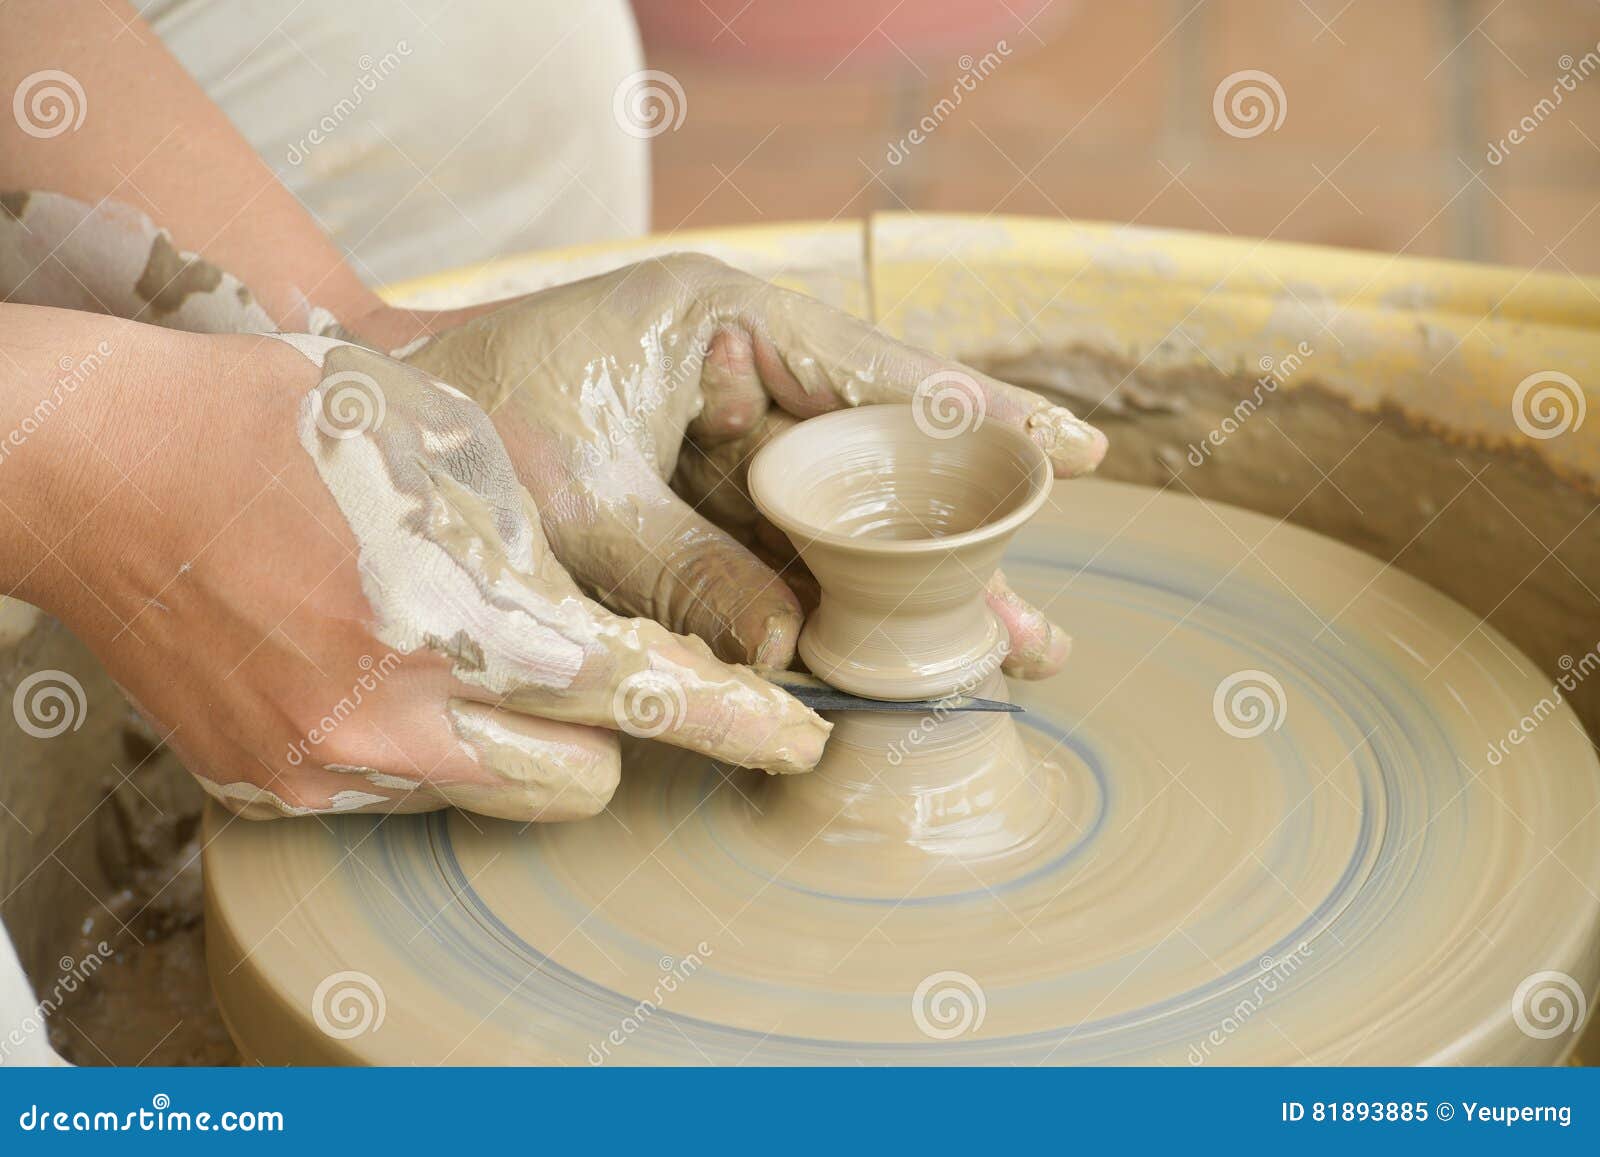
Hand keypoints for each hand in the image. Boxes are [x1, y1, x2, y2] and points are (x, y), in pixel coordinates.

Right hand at [2, 314, 826, 821]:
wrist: (118, 464)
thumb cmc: (310, 430)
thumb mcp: (478, 453)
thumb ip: (595, 548)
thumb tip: (696, 631)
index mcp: (469, 613)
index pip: (651, 695)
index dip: (740, 723)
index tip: (800, 746)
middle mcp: (401, 716)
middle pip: (588, 778)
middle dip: (605, 724)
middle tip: (573, 647)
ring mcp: (329, 767)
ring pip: (499, 794)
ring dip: (517, 737)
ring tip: (463, 644)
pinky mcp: (274, 790)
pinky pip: (405, 798)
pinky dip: (424, 745)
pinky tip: (375, 664)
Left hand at [367, 254, 1107, 676]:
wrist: (361, 439)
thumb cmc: (459, 425)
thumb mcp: (579, 497)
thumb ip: (689, 568)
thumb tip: (790, 655)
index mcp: (723, 325)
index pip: (884, 372)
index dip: (987, 420)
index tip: (1080, 455)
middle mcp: (738, 379)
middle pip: (881, 465)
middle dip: (964, 549)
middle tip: (1038, 633)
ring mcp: (721, 449)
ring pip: (841, 528)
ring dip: (912, 602)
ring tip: (1001, 662)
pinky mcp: (694, 509)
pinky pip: (780, 565)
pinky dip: (829, 619)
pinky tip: (884, 666)